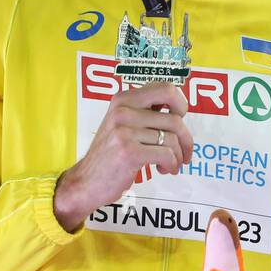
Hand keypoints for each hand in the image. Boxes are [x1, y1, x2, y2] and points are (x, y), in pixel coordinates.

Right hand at [53, 82, 192, 231]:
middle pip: (175, 119)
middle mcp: (123, 111)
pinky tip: (163, 169)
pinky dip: (172, 164)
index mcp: (124, 99)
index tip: (180, 119)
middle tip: (184, 152)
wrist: (85, 181)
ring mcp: (124, 131)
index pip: (166, 89)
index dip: (181, 104)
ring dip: (177, 156)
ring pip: (172, 139)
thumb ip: (146, 112)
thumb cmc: (110, 154)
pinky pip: (167, 154)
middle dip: (186, 139)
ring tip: (169, 164)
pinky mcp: (128, 151)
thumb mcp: (123, 124)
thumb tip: (179, 109)